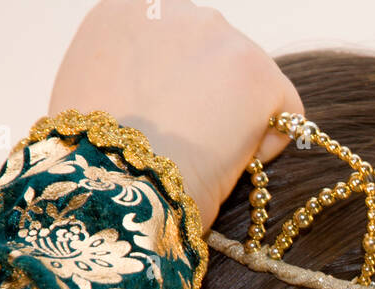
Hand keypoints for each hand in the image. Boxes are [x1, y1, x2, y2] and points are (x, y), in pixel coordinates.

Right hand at [47, 0, 302, 228]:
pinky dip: (265, 146)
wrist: (112, 184)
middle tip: (185, 149)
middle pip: (216, 61)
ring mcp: (222, 36)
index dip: (176, 93)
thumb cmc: (92, 158)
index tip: (164, 127)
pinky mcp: (259, 74)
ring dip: (235, 123)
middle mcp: (177, 8)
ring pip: (250, 87)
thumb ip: (127, 77)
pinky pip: (285, 115)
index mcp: (129, 9)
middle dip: (211, 102)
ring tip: (199, 159)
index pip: (177, 48)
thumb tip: (152, 98)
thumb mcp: (90, 93)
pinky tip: (228, 165)